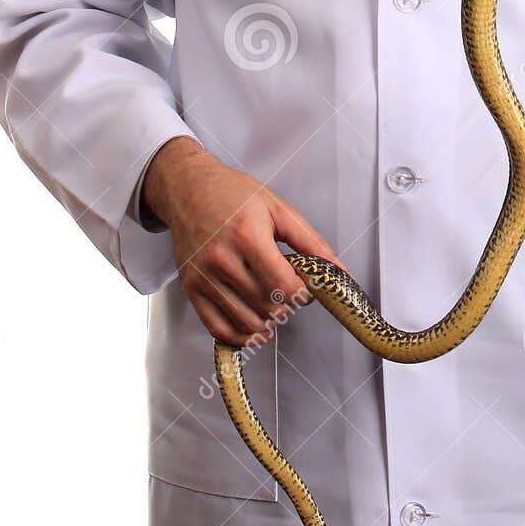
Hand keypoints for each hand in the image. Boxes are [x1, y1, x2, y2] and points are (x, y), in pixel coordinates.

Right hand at [142, 138, 348, 346]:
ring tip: (272, 303)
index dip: (303, 294)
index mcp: (248, 236)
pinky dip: (240, 336)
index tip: (306, 288)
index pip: (283, 287)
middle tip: (288, 290)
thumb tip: (337, 270)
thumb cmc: (231, 194)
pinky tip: (253, 328)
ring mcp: (204, 277)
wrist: (188, 189)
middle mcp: (222, 259)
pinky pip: (218, 328)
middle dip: (287, 305)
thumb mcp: (278, 209)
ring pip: (247, 322)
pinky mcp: (191, 288)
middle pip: (267, 307)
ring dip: (268, 321)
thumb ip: (311, 242)